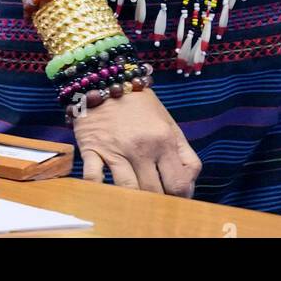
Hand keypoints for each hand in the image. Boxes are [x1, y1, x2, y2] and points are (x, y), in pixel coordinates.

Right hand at [74, 87, 202, 194]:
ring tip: (137, 200)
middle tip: (157, 199)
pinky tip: (106, 191)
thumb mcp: (167, 123)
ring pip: (128, 191)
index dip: (181, 195)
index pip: (179, 182)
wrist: (106, 79)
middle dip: (158, 201)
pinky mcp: (92, 151)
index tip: (177, 197)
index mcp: (164, 139)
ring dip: (134, 200)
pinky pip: (94, 180)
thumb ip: (181, 152)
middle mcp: (142, 147)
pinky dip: (99, 190)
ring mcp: (115, 150)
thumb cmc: (140, 104)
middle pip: (155, 192)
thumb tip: (189, 182)